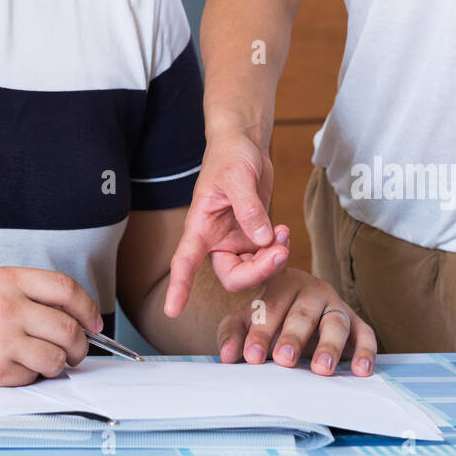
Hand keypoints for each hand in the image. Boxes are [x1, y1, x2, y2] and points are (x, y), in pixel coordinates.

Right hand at [0, 267, 101, 398]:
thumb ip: (24, 298)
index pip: (64, 288)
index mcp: (4, 280)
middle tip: (75, 353)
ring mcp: (1, 340)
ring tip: (39, 364)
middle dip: (79, 345)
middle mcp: (6, 306)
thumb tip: (71, 319)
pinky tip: (9, 372)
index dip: (87, 307)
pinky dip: (28, 380)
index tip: (94, 323)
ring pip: (56, 359)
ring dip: (56, 366)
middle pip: (68, 327)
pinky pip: (31, 379)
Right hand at [165, 131, 289, 316]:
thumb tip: (263, 241)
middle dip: (258, 270)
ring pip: (254, 271)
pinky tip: (283, 231)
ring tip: (284, 232)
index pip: (184, 261)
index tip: (172, 311)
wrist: (245, 144)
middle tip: (279, 250)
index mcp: (200, 226)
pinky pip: (267, 257)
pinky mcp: (254, 237)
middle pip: (233, 276)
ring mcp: (237, 240)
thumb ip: (249, 209)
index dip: (179, 286)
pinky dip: (278, 249)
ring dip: (272, 259)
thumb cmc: (230, 155)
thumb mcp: (238, 177)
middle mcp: (216, 240)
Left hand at [217, 268, 375, 375]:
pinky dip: (365, 351)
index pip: (270, 306)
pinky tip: (361, 370)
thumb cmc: (270, 317)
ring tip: (320, 370)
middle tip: (283, 360)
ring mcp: (335, 304)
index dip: (260, 331)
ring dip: (329, 346)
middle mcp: (311, 289)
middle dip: (292, 338)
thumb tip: (229, 356)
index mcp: (281, 283)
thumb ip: (234, 334)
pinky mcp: (356, 321)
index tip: (251, 356)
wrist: (301, 309)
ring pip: (335, 322)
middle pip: (302, 313)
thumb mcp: (247, 321)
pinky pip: (365, 334)